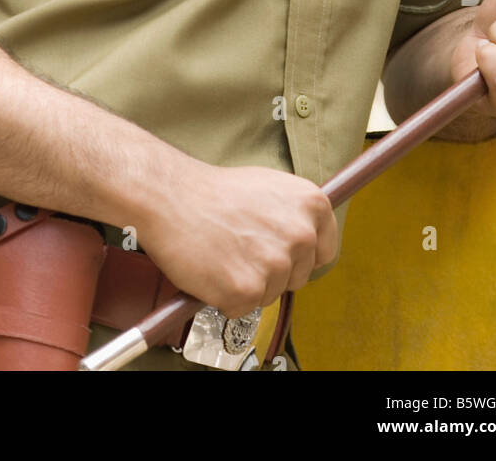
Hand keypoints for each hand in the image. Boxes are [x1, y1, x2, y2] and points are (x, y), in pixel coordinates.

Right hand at [135, 160, 338, 320]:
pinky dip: (224, 296)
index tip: (282, 255)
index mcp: (312, 204)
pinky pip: (242, 308)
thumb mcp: (268, 186)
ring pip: (269, 294)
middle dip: (271, 271)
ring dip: (247, 283)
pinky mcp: (249, 289)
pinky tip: (212, 268)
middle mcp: (301, 234)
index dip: (299, 256)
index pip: (324, 251)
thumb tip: (305, 237)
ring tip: (223, 253)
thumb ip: (292, 213)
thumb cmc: (212, 190)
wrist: (171, 195)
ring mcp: (276, 263)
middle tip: (240, 248)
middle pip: (297, 277)